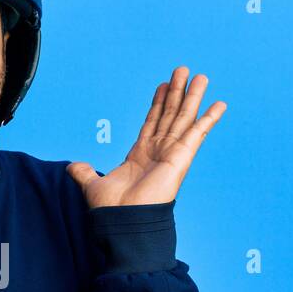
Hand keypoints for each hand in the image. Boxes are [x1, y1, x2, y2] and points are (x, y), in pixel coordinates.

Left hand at [67, 66, 225, 207]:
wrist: (123, 221)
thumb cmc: (111, 209)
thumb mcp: (91, 185)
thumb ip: (84, 173)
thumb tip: (73, 167)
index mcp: (140, 154)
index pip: (152, 122)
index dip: (157, 103)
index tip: (163, 85)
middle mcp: (158, 151)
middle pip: (170, 114)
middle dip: (177, 92)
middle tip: (183, 71)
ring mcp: (172, 153)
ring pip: (184, 118)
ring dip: (192, 97)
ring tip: (200, 76)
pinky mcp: (182, 157)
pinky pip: (198, 133)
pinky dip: (209, 119)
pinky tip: (220, 104)